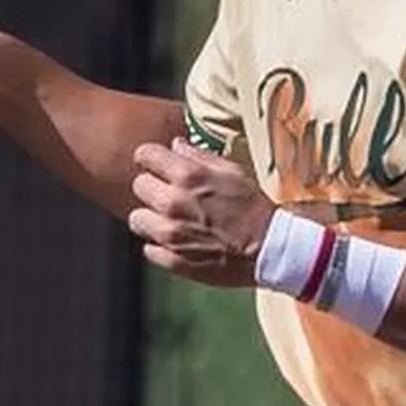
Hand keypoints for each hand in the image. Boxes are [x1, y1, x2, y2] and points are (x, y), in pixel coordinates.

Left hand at [127, 141, 273, 286]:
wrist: (269, 248)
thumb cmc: (252, 208)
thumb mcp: (232, 171)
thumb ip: (199, 156)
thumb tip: (176, 145)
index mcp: (188, 176)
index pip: (144, 155)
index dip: (150, 159)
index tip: (156, 165)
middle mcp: (173, 203)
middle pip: (138, 186)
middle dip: (152, 187)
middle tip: (168, 195)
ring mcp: (170, 234)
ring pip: (136, 219)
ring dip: (151, 218)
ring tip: (170, 221)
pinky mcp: (171, 260)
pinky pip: (148, 249)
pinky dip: (159, 246)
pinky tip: (178, 242)